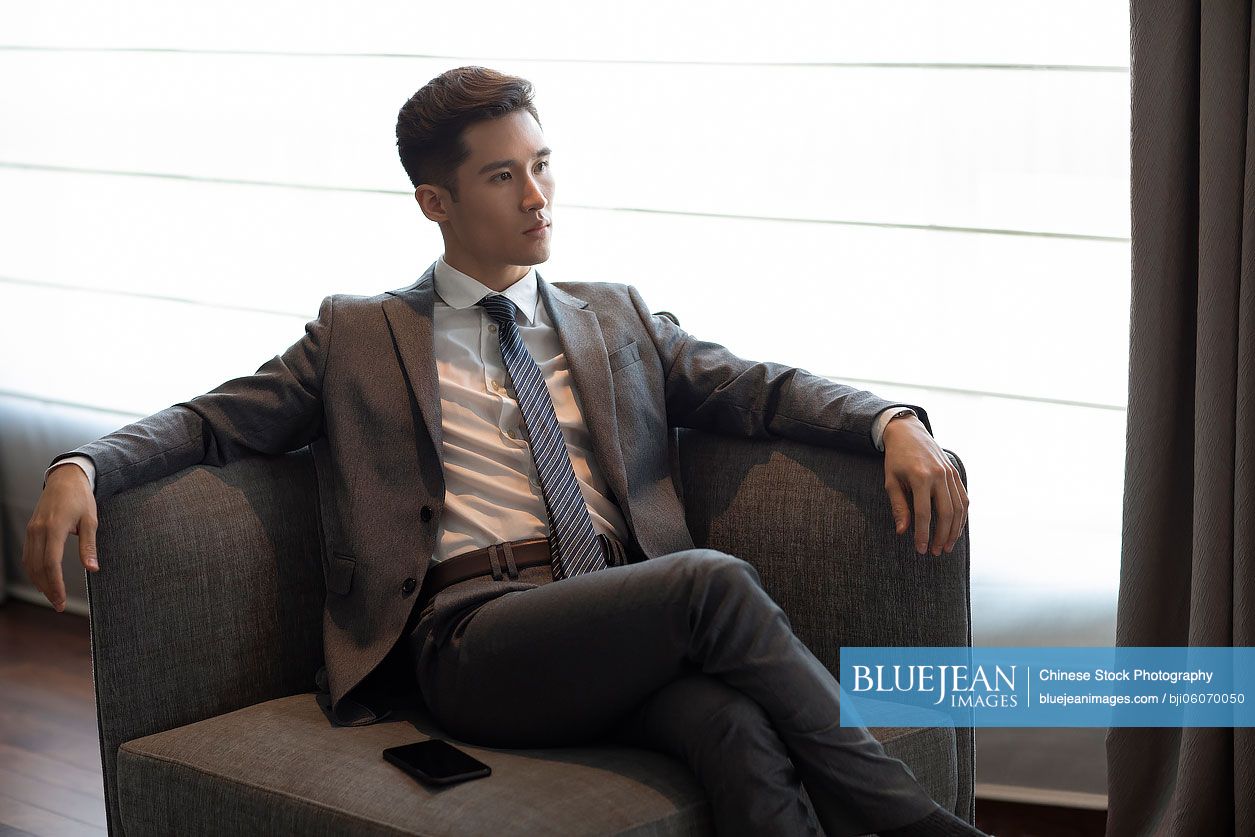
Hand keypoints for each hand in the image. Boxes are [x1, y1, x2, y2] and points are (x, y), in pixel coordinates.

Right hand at [23, 463, 99, 611]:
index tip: (61, 601)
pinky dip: (34, 570)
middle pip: (37, 568)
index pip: (50, 564)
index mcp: (54, 528)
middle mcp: (38, 531)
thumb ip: (89, 546)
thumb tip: (92, 569)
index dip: (55, 585)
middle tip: (59, 604)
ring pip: (29, 563)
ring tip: (52, 596)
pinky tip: (44, 579)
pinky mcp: (30, 530)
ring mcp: (31, 530)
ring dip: (39, 582)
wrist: (66, 478)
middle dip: (47, 589)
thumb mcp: (90, 520)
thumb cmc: (81, 498)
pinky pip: (28, 555)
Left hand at [882, 415, 968, 555]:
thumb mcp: (891, 481)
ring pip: (958, 508)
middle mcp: (939, 475)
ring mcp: (950, 474)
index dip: (923, 535)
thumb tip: (902, 532)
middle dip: (941, 536)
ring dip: (954, 530)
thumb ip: (899, 506)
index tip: (920, 550)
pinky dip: (961, 517)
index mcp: (920, 477)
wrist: (908, 432)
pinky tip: (955, 530)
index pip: (924, 514)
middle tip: (935, 552)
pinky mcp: (956, 473)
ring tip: (946, 546)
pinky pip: (963, 499)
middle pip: (946, 513)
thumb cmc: (896, 459)